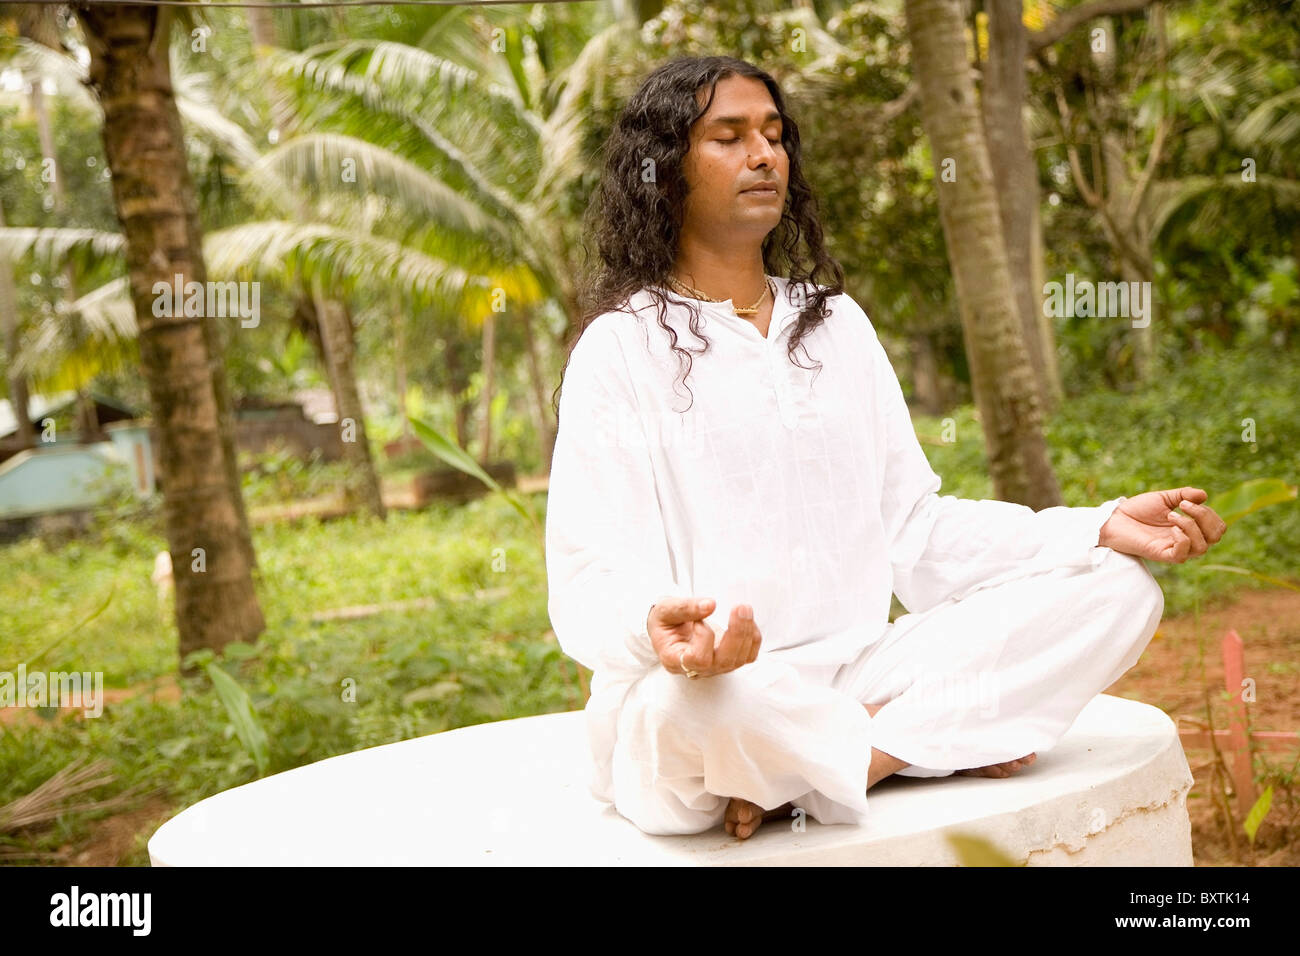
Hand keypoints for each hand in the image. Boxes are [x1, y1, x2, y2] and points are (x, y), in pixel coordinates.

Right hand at [648, 597, 761, 678]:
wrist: (669, 627)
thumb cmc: (665, 621)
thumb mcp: (665, 609)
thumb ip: (685, 607)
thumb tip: (710, 605)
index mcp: (675, 659)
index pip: (697, 659)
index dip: (704, 638)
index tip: (699, 620)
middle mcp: (696, 668)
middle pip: (724, 661)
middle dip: (737, 634)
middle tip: (740, 608)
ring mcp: (714, 667)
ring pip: (739, 659)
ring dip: (747, 633)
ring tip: (743, 609)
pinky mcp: (728, 661)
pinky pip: (748, 656)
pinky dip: (752, 637)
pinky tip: (746, 620)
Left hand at [1098, 487, 1226, 562]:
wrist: (1114, 518)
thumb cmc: (1138, 510)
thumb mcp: (1164, 498)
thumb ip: (1184, 495)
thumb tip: (1204, 495)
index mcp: (1190, 528)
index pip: (1217, 528)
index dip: (1210, 513)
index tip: (1187, 501)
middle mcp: (1185, 540)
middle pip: (1215, 537)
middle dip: (1206, 518)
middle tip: (1183, 506)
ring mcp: (1174, 549)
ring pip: (1202, 547)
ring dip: (1191, 527)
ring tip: (1171, 515)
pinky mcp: (1161, 555)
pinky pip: (1182, 555)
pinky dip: (1182, 539)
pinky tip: (1171, 527)